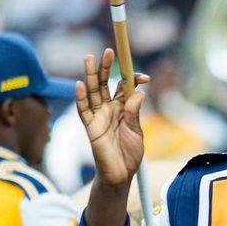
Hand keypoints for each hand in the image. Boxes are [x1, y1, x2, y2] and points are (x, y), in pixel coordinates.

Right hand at [75, 47, 147, 189]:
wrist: (120, 174)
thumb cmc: (129, 154)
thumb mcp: (136, 131)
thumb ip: (134, 112)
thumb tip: (139, 93)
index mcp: (123, 108)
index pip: (125, 87)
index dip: (133, 79)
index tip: (145, 77)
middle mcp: (108, 108)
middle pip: (106, 83)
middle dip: (107, 67)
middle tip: (110, 51)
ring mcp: (98, 116)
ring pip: (93, 91)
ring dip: (92, 75)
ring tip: (90, 58)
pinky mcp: (90, 127)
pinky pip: (83, 110)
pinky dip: (81, 97)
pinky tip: (81, 84)